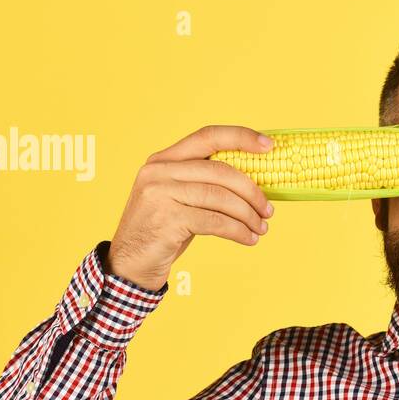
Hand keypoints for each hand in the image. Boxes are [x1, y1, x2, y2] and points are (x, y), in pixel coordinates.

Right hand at [106, 125, 274, 290]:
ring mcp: (160, 194)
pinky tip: (249, 239)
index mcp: (164, 160)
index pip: (207, 136)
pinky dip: (238, 231)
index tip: (268, 145)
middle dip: (252, 191)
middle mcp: (159, 171)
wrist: (129, 263)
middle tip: (268, 210)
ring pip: (221, 197)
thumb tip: (256, 184)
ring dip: (248, 215)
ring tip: (261, 228)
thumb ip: (205, 184)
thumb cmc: (163, 231)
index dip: (240, 137)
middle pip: (221, 171)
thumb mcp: (179, 198)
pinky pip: (215, 221)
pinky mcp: (167, 219)